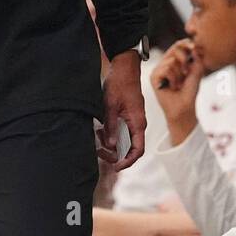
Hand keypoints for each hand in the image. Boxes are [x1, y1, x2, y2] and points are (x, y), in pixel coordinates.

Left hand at [98, 51, 145, 170]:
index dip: (128, 161)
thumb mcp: (111, 106)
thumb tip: (112, 145)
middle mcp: (138, 124)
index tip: (116, 167)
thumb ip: (111, 126)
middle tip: (99, 151)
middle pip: (130, 148)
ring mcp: (133, 120)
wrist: (124, 67)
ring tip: (97, 138)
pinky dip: (111, 134)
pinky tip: (99, 130)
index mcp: (138, 123)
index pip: (138, 150)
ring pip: (124, 141)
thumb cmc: (119, 84)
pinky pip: (121, 131)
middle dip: (115, 153)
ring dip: (111, 143)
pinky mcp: (127, 116)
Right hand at [153, 39, 202, 141]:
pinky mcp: (153, 77)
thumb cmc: (189, 92)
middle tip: (186, 72)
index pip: (178, 45)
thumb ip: (196, 58)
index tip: (194, 47)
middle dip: (184, 60)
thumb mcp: (197, 72)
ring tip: (178, 84)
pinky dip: (174, 79)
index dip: (186, 44)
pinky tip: (172, 87)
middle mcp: (164, 63)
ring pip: (171, 61)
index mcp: (173, 61)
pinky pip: (166, 69)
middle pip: (174, 49)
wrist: (184, 108)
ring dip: (179, 74)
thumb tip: (193, 46)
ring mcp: (158, 70)